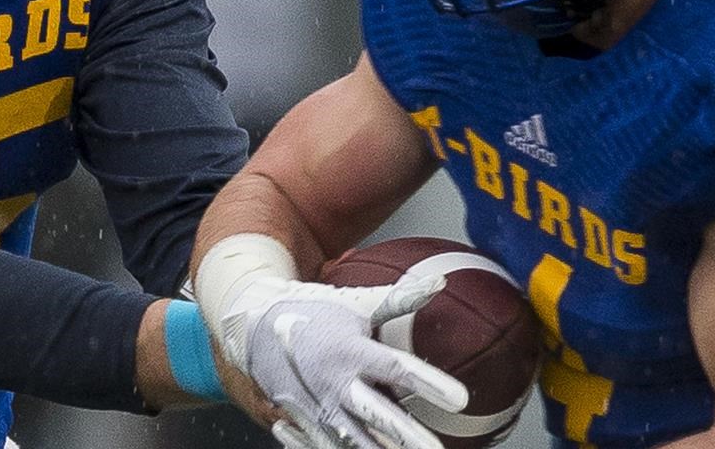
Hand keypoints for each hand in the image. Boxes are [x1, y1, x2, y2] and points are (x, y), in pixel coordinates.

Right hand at [214, 274, 466, 448]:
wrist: (254, 327)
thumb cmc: (315, 312)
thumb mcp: (355, 303)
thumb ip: (399, 298)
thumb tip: (440, 282)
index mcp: (350, 350)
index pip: (396, 368)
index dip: (428, 383)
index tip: (460, 398)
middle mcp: (334, 383)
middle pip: (377, 415)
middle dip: (408, 437)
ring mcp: (318, 409)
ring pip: (353, 443)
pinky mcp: (305, 425)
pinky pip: (326, 448)